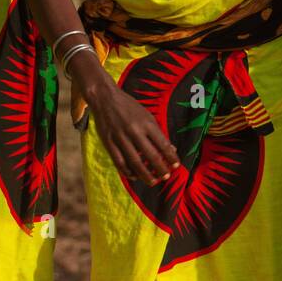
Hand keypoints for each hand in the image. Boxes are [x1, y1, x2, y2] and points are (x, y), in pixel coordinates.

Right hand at [72, 56, 178, 183]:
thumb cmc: (129, 107)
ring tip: (152, 182)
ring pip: (135, 162)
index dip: (170, 156)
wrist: (105, 99)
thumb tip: (171, 148)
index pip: (162, 144)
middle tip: (166, 177)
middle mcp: (135, 131)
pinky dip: (127, 172)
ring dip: (145, 174)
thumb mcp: (147, 115)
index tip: (176, 165)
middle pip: (150, 155)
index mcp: (147, 123)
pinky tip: (134, 176)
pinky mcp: (109, 143)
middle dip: (160, 168)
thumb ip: (158, 132)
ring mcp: (121, 138)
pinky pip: (119, 162)